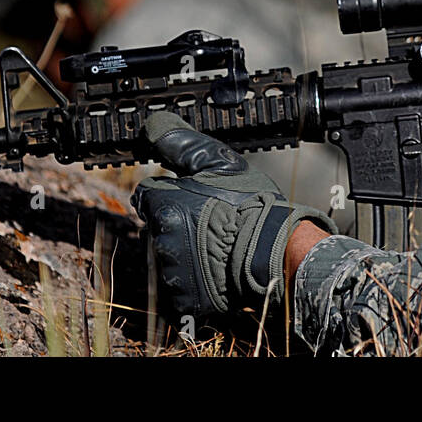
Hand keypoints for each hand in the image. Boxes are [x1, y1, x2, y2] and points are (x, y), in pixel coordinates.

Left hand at [130, 111, 336, 319]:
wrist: (274, 250)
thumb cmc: (250, 205)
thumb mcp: (218, 162)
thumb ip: (180, 143)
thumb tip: (154, 123)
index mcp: (164, 206)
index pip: (148, 194)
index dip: (169, 192)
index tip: (190, 196)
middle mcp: (161, 240)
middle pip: (158, 226)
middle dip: (176, 222)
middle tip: (210, 221)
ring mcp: (171, 272)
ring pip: (168, 256)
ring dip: (185, 250)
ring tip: (217, 244)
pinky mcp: (184, 298)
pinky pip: (180, 287)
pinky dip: (193, 280)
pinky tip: (215, 268)